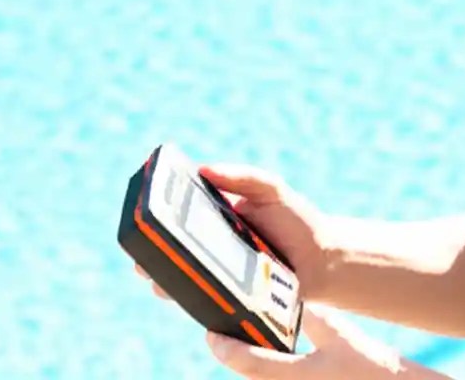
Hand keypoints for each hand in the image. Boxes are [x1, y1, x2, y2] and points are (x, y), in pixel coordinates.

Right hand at [135, 163, 329, 299]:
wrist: (323, 260)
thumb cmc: (297, 220)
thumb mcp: (272, 190)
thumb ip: (243, 177)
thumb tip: (204, 168)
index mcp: (217, 216)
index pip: (180, 214)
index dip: (158, 215)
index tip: (140, 214)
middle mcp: (213, 245)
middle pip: (173, 247)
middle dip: (152, 250)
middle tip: (141, 253)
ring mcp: (219, 271)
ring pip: (181, 275)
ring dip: (163, 277)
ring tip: (154, 276)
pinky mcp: (229, 295)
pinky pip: (202, 297)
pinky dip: (188, 297)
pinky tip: (180, 295)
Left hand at [207, 303, 451, 378]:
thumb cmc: (373, 368)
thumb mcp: (341, 336)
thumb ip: (313, 318)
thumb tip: (291, 298)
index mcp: (298, 375)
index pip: (248, 362)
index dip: (223, 347)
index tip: (211, 334)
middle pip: (251, 376)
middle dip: (237, 356)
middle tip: (225, 336)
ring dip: (255, 366)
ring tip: (249, 344)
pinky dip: (273, 372)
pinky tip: (278, 356)